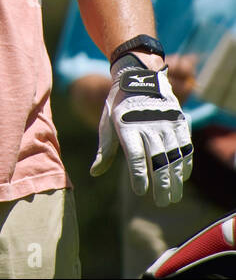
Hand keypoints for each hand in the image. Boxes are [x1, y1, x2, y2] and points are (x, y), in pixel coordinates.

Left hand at [90, 53, 192, 205]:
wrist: (139, 76)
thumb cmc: (119, 104)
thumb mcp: (107, 123)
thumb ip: (105, 150)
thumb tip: (94, 173)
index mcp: (127, 126)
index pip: (135, 156)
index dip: (139, 175)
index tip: (141, 191)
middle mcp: (148, 125)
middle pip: (158, 160)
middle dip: (161, 184)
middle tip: (161, 202)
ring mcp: (166, 123)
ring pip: (174, 156)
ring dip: (175, 178)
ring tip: (172, 196)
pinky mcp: (179, 121)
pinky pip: (185, 146)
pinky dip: (185, 163)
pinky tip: (182, 177)